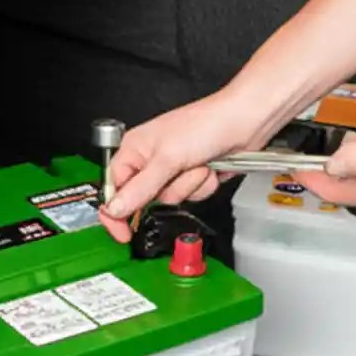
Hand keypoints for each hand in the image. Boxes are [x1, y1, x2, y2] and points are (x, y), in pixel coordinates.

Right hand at [99, 89, 268, 241]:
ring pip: (171, 199)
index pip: (113, 188)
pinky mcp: (191, 177)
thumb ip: (139, 188)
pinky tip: (208, 167)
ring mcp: (172, 170)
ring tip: (197, 164)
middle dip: (167, 188)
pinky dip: (202, 186)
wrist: (243, 122)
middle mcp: (150, 160)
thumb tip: (113, 209)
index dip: (115, 212)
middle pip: (144, 198)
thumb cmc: (204, 124)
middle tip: (176, 171)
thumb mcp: (166, 159)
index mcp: (134, 149)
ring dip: (189, 185)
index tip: (122, 233)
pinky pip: (191, 197)